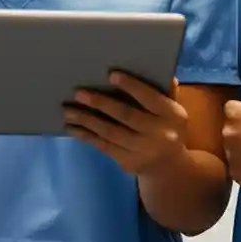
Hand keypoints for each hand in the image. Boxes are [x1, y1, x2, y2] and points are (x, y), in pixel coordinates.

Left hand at [65, 72, 189, 175]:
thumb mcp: (173, 111)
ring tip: (67, 110)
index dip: (131, 86)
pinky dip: (86, 136)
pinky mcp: (128, 162)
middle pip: (126, 116)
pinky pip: (103, 146)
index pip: (150, 98)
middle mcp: (160, 134)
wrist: (169, 168)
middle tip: (78, 93)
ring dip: (86, 120)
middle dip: (100, 103)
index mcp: (172, 116)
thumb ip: (165, 92)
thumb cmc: (166, 129)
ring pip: (110, 132)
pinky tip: (72, 128)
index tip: (111, 75)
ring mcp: (143, 151)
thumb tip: (160, 72)